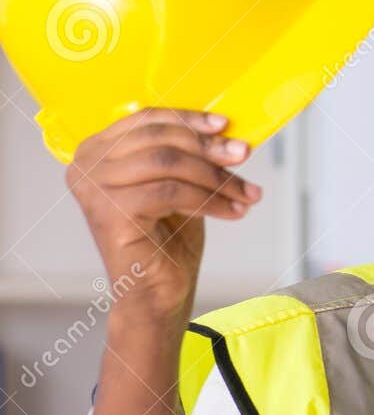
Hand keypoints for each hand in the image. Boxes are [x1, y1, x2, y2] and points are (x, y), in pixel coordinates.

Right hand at [66, 108, 261, 324]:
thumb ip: (186, 153)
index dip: (189, 119)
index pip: (146, 119)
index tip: (225, 125)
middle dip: (209, 148)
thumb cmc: (164, 242)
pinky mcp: (111, 211)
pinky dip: (210, 200)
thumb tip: (225, 129)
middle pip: (160, 139)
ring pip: (170, 163)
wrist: (155, 296)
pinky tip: (234, 211)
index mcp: (97, 150)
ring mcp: (94, 187)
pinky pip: (172, 192)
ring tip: (246, 193)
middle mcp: (86, 165)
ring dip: (216, 177)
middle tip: (243, 155)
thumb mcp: (177, 183)